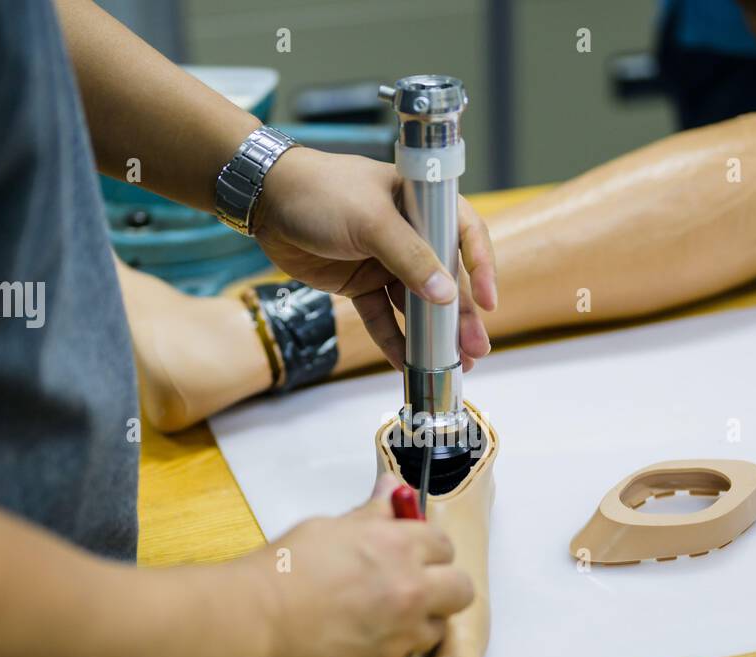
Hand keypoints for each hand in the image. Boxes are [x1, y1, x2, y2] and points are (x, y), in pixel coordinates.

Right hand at [245, 475, 474, 656]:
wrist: (252, 626)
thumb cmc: (282, 571)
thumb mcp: (328, 530)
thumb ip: (371, 516)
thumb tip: (392, 489)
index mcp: (399, 548)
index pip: (444, 546)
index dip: (428, 552)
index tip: (412, 557)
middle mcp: (411, 592)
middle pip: (461, 591)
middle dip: (443, 589)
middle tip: (411, 591)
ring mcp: (400, 638)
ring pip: (434, 631)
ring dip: (414, 626)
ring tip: (373, 622)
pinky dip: (381, 655)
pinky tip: (348, 647)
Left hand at [252, 146, 496, 370]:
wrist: (266, 200)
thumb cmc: (321, 193)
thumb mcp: (371, 220)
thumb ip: (410, 258)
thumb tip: (447, 296)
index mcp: (421, 203)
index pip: (465, 234)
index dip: (481, 266)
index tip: (489, 301)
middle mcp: (409, 233)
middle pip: (444, 279)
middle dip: (461, 316)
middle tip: (477, 349)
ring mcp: (384, 261)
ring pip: (416, 304)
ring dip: (433, 335)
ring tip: (452, 364)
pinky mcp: (360, 284)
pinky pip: (382, 317)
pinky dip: (393, 341)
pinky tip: (406, 365)